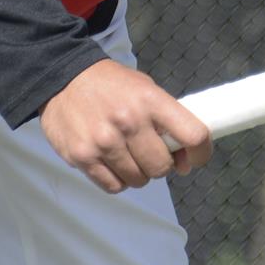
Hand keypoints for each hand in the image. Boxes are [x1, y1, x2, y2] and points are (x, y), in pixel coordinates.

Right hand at [38, 60, 211, 192]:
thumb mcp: (145, 89)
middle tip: (150, 152)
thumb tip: (185, 162)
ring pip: (138, 180)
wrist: (63, 78)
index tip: (196, 158)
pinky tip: (112, 162)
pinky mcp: (83, 157)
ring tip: (127, 154)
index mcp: (151, 100)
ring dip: (138, 173)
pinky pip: (114, 186)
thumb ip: (167, 121)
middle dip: (161, 164)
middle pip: (162, 167)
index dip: (201, 152)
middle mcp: (129, 121)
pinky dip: (117, 180)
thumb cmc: (111, 85)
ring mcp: (104, 142)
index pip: (193, 134)